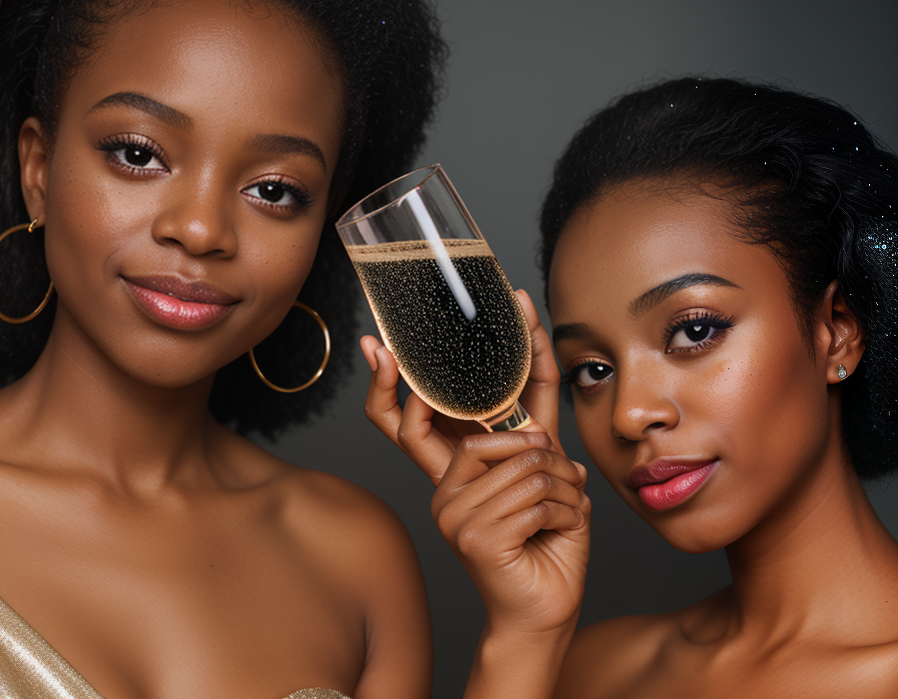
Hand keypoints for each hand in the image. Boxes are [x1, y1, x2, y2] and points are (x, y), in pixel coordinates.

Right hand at [361, 290, 589, 635]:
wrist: (545, 613)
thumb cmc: (546, 547)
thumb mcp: (544, 481)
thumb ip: (534, 442)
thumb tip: (536, 427)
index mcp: (455, 473)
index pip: (428, 415)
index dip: (411, 378)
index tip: (389, 342)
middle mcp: (445, 491)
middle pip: (481, 433)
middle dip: (534, 445)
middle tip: (555, 460)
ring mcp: (454, 515)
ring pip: (525, 463)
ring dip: (562, 486)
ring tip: (568, 508)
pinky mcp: (475, 537)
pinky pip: (535, 495)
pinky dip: (566, 509)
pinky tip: (565, 527)